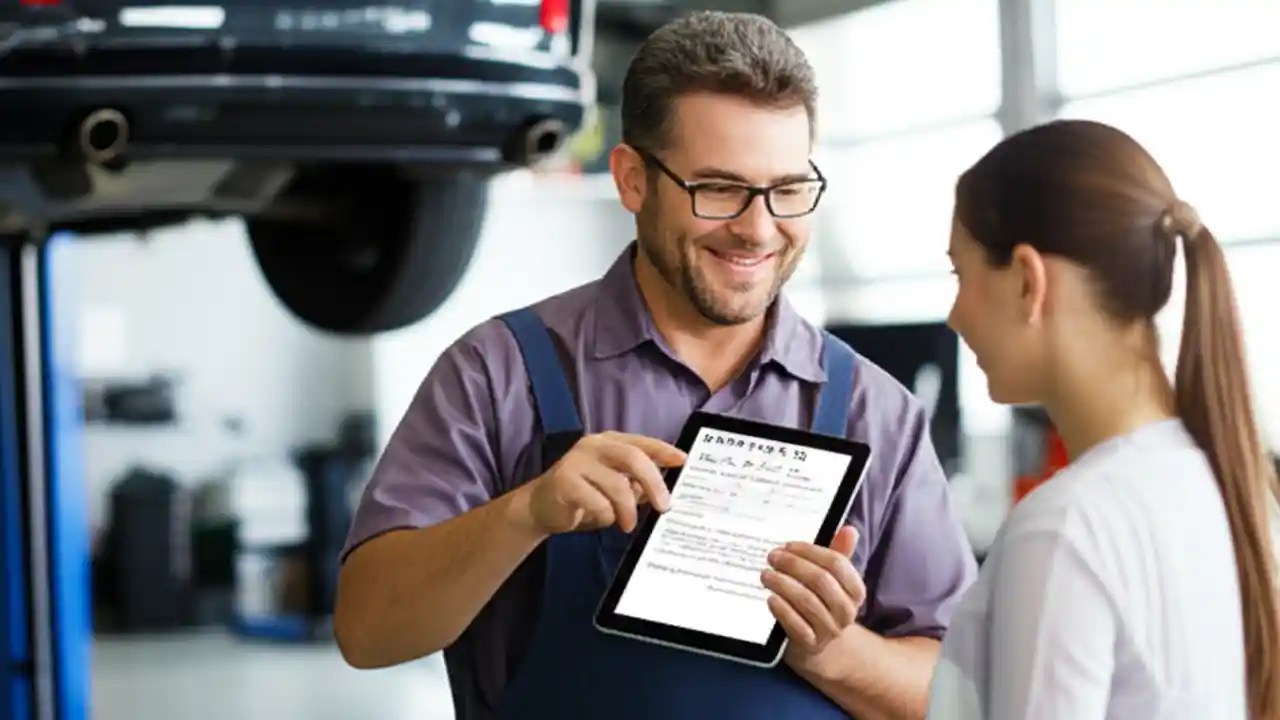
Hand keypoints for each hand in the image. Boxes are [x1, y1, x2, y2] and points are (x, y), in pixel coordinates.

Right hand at [523, 432, 685, 534]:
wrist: (540, 507)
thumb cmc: (583, 496)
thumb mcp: (613, 487)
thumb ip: (636, 484)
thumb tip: (666, 491)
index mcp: (609, 442)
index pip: (642, 443)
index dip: (664, 451)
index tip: (683, 461)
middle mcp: (593, 446)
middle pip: (633, 458)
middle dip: (653, 483)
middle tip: (664, 505)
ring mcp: (577, 461)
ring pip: (618, 485)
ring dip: (628, 509)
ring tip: (627, 524)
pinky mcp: (564, 482)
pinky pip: (598, 503)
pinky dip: (606, 515)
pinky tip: (602, 519)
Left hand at [763, 525, 864, 656]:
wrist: (818, 643)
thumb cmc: (821, 601)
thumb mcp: (831, 579)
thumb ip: (838, 553)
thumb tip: (849, 529)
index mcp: (855, 591)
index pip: (837, 564)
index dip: (810, 551)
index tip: (788, 545)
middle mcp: (847, 611)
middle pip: (821, 580)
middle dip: (793, 565)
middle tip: (773, 557)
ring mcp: (830, 630)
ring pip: (807, 601)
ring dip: (783, 584)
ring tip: (766, 575)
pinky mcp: (812, 645)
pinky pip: (796, 626)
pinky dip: (782, 610)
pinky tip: (771, 599)